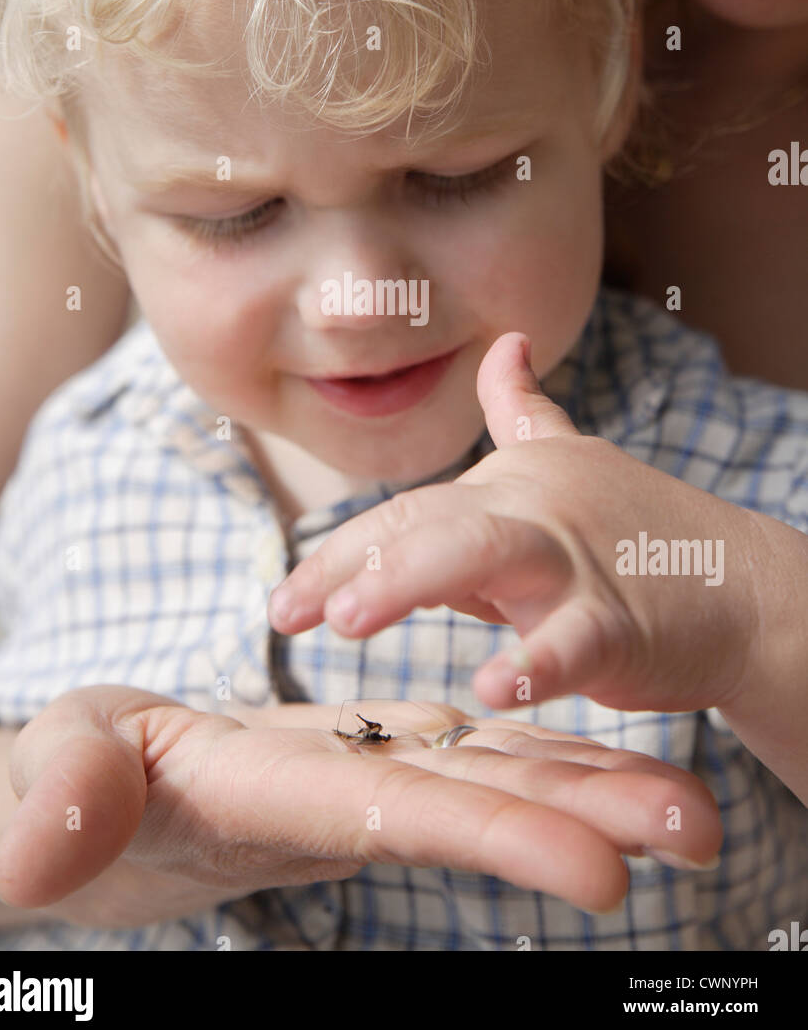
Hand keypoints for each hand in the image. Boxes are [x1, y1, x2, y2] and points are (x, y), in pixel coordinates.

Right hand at [0, 686, 720, 926]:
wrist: (100, 791)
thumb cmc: (64, 781)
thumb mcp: (50, 779)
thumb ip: (62, 797)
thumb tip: (49, 844)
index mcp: (268, 799)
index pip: (392, 816)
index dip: (493, 837)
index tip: (602, 869)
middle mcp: (340, 799)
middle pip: (474, 806)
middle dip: (584, 818)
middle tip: (697, 827)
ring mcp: (363, 776)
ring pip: (486, 774)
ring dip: (588, 786)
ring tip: (688, 802)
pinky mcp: (368, 752)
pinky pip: (463, 749)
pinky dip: (533, 753)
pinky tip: (598, 759)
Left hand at [269, 334, 762, 715]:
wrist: (745, 585)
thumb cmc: (641, 531)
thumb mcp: (571, 462)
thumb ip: (521, 414)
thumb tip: (501, 345)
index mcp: (508, 484)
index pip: (404, 513)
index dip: (338, 553)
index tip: (283, 602)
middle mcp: (531, 508)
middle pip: (426, 522)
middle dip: (351, 561)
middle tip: (288, 611)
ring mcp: (576, 559)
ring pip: (484, 553)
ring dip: (409, 580)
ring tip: (348, 621)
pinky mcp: (622, 619)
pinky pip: (572, 638)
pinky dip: (533, 659)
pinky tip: (491, 685)